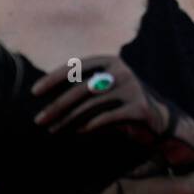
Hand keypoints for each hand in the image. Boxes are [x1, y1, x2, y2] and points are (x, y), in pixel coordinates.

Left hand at [31, 55, 175, 144]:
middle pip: (83, 88)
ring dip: (68, 119)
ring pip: (92, 104)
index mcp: (112, 61)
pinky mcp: (139, 108)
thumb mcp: (104, 88)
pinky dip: (90, 125)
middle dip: (58, 105)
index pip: (78, 65)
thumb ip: (82, 86)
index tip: (35, 92)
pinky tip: (77, 132)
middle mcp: (123, 72)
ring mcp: (133, 89)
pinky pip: (108, 117)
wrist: (159, 118)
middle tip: (39, 119)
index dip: (55, 78)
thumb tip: (44, 95)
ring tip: (53, 129)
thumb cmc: (121, 102)